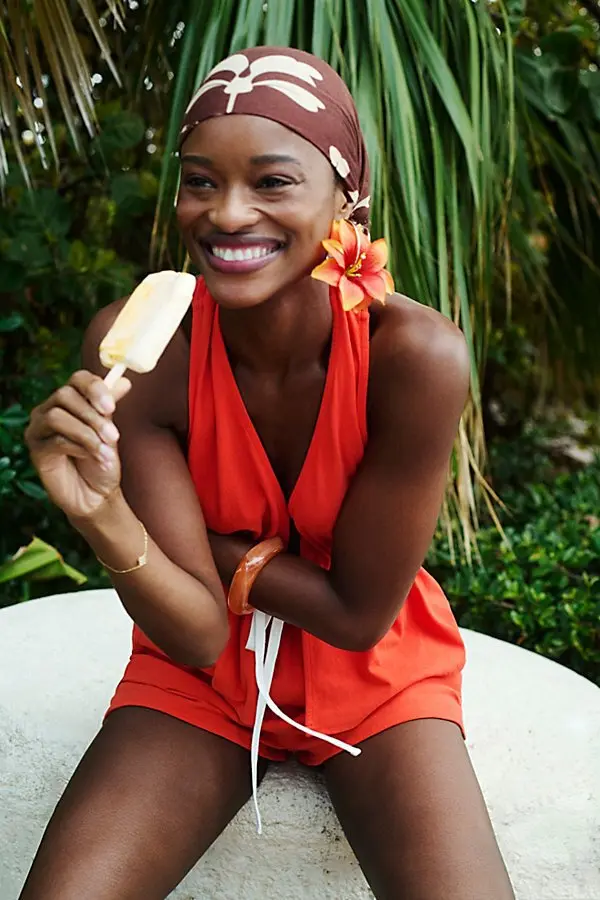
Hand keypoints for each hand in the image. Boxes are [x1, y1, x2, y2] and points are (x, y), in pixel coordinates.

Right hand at [25, 370, 130, 519]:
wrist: (98, 495)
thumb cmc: (101, 462)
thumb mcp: (110, 432)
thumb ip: (109, 407)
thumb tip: (124, 381)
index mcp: (69, 401)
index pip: (78, 379)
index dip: (95, 388)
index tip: (112, 408)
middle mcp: (49, 410)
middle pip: (65, 395)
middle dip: (93, 416)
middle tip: (114, 436)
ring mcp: (39, 429)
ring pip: (57, 416)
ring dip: (87, 434)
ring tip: (106, 452)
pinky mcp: (36, 450)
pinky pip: (56, 440)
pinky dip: (81, 448)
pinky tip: (96, 459)